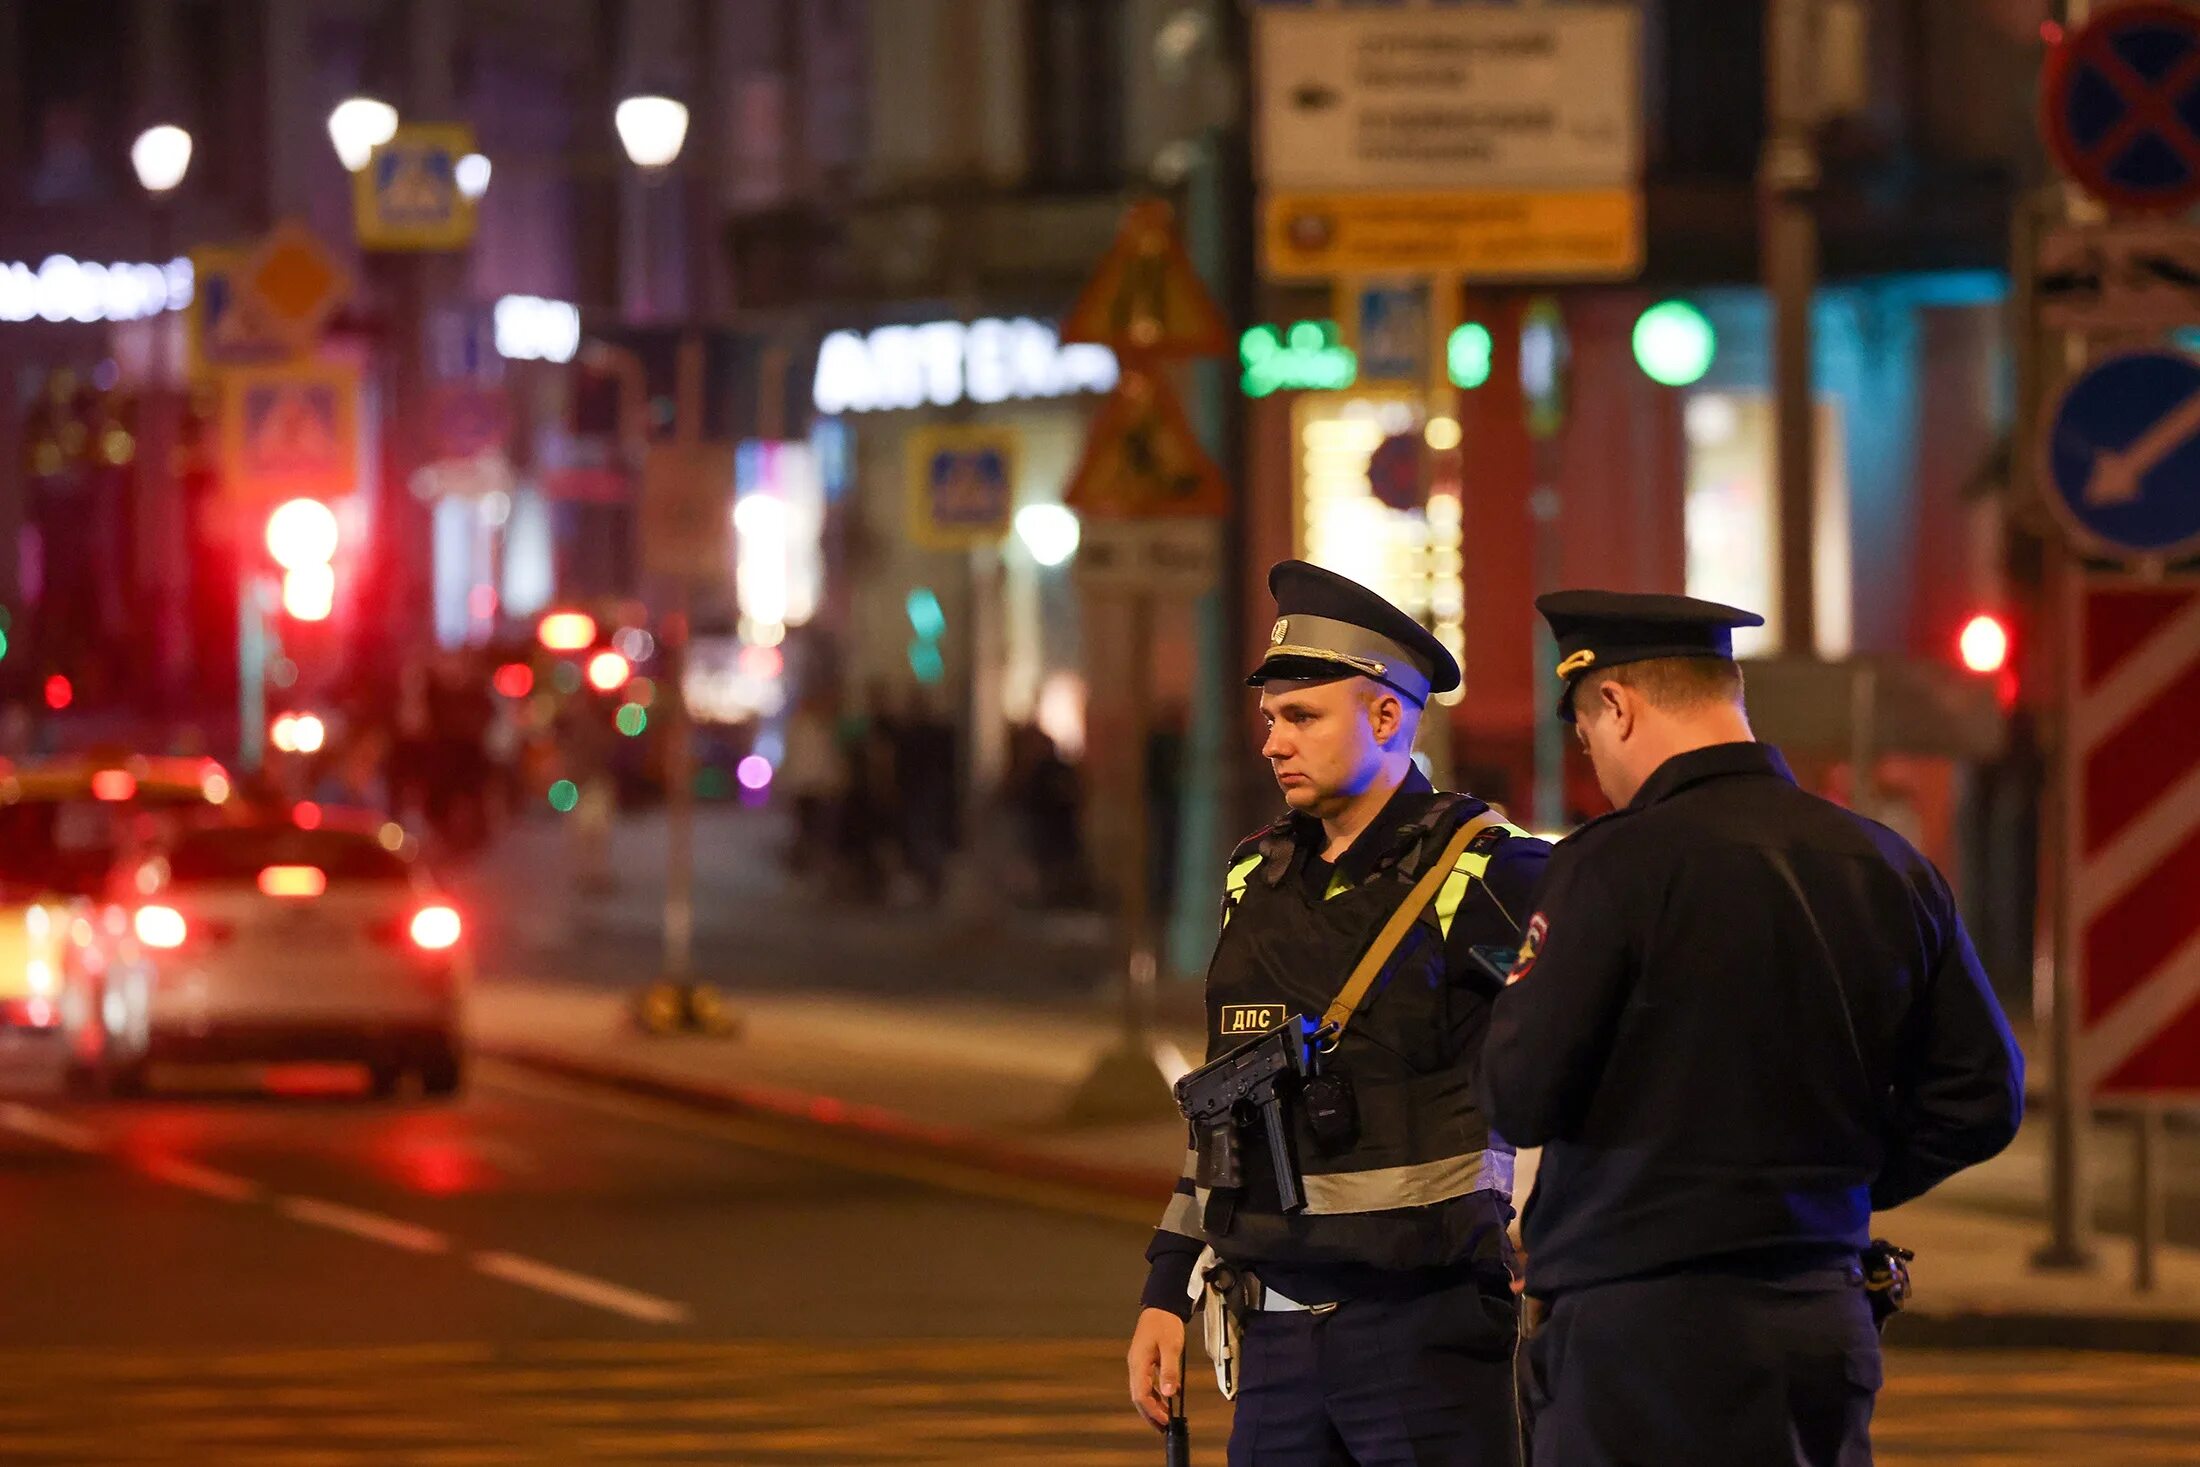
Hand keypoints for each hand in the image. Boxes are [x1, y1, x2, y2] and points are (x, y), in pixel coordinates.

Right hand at [1126, 1306, 1186, 1428]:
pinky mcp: (1144, 1361)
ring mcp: (1138, 1364)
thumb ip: (1169, 1370)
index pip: (1140, 1394)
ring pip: (1141, 1391)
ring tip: (1165, 1418)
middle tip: (1163, 1428)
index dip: (1151, 1410)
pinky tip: (1166, 1398)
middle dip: (1149, 1413)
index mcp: (1139, 1363)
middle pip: (1138, 1396)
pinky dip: (1155, 1394)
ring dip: (1152, 1406)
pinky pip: (1146, 1383)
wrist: (1161, 1306)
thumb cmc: (1166, 1325)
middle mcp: (1135, 1366)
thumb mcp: (1171, 1346)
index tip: (1165, 1421)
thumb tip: (1170, 1394)